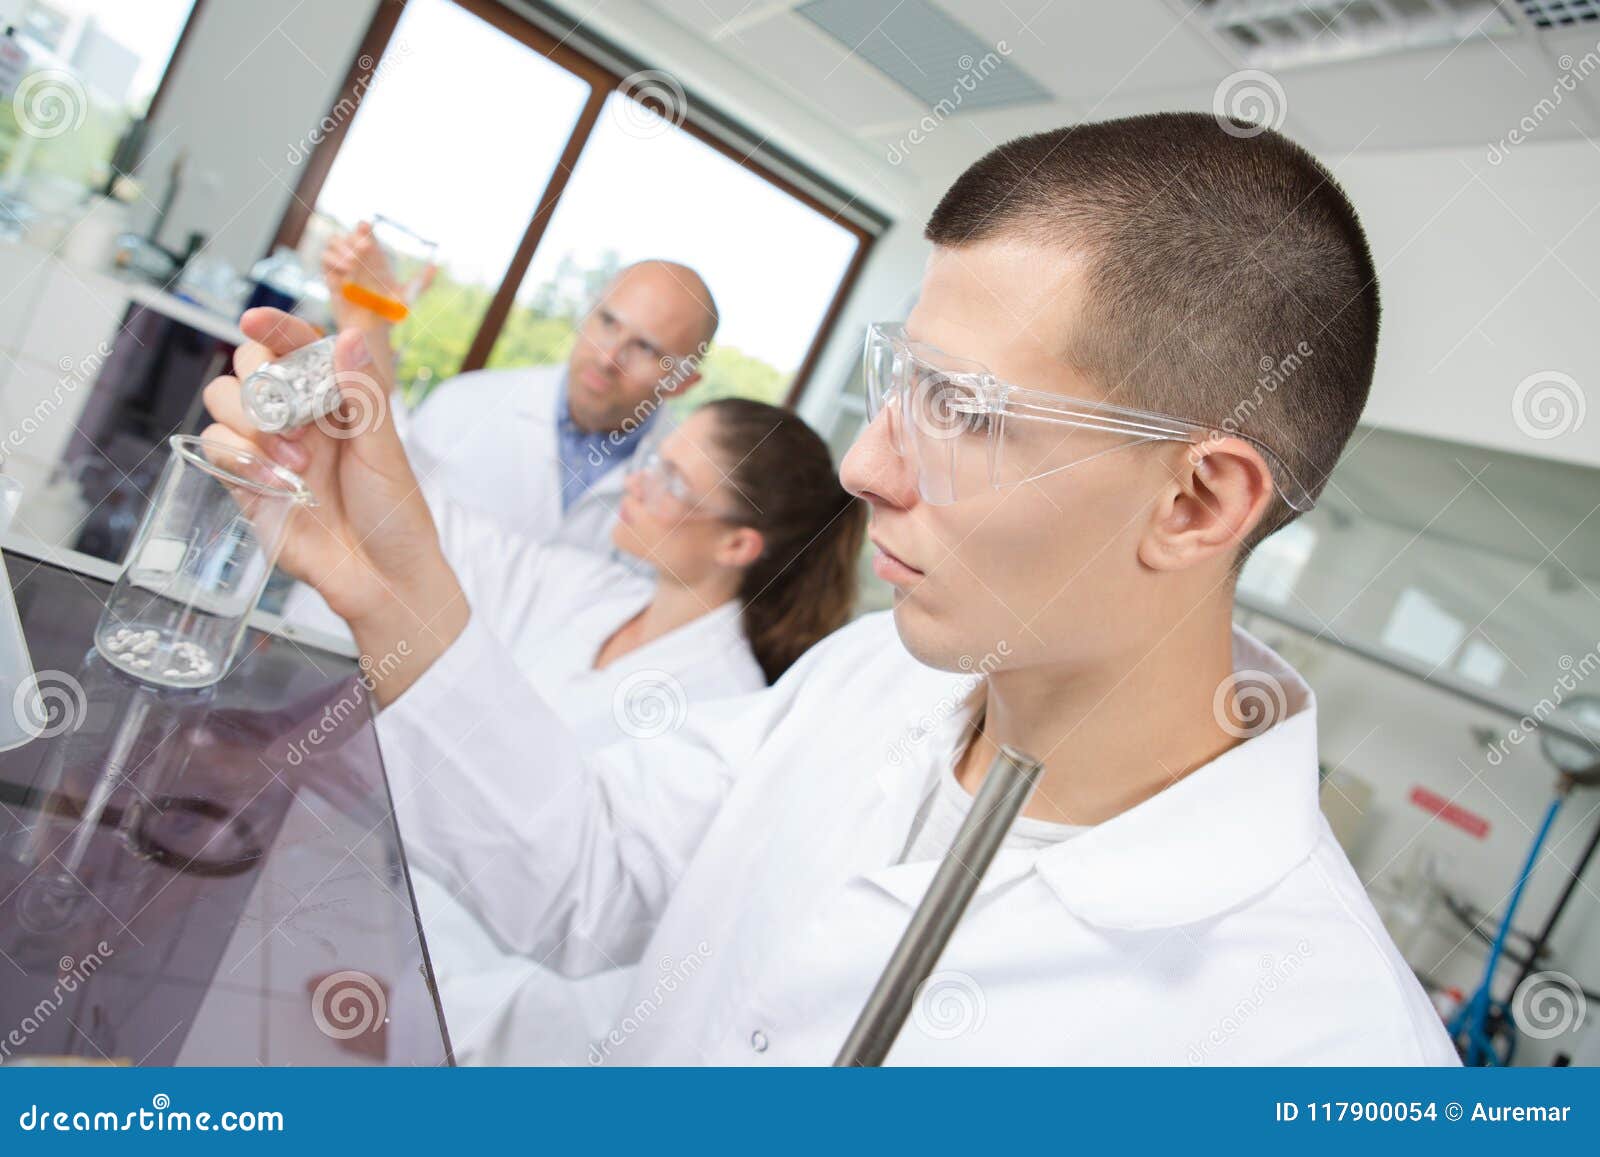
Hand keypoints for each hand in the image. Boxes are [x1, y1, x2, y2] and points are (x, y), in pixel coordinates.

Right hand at [202, 308, 467, 702]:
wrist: (381, 578)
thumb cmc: (395, 513)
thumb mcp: (385, 451)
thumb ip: (363, 393)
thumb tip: (347, 337)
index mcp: (335, 400)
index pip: (295, 347)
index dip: (274, 328)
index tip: (257, 321)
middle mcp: (297, 418)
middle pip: (248, 367)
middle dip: (258, 380)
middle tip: (293, 418)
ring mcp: (269, 449)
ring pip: (223, 403)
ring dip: (251, 423)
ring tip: (294, 460)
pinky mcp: (247, 484)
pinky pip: (217, 449)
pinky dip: (237, 457)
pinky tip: (275, 481)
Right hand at [322, 221, 433, 330]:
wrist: (373, 330)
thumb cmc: (390, 310)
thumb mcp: (408, 297)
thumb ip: (421, 283)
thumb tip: (435, 267)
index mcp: (374, 258)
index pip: (366, 235)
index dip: (364, 228)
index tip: (365, 225)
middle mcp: (357, 259)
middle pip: (348, 236)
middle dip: (354, 238)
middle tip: (365, 249)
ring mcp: (342, 268)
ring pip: (333, 244)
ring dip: (341, 250)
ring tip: (353, 264)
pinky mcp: (331, 279)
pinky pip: (325, 263)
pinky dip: (333, 263)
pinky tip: (345, 273)